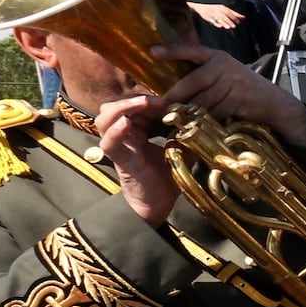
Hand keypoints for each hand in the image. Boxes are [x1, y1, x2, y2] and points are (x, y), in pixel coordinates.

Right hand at [92, 96, 180, 226]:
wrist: (156, 206)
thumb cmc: (165, 180)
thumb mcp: (180, 152)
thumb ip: (185, 135)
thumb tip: (200, 118)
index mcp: (135, 132)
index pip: (134, 107)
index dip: (148, 101)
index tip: (169, 101)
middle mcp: (122, 136)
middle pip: (115, 107)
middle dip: (136, 99)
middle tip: (159, 101)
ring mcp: (118, 146)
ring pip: (105, 118)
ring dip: (124, 107)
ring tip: (144, 104)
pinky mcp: (118, 160)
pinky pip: (109, 142)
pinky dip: (116, 131)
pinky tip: (127, 123)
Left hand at [144, 42, 305, 149]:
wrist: (273, 104)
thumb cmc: (242, 92)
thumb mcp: (224, 78)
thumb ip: (202, 79)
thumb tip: (171, 93)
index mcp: (216, 57)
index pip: (191, 51)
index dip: (172, 51)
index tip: (152, 52)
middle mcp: (224, 66)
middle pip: (192, 82)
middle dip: (173, 96)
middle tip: (157, 107)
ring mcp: (232, 81)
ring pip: (202, 100)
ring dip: (187, 113)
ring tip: (173, 120)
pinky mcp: (239, 98)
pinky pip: (215, 112)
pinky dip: (205, 122)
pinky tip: (197, 127)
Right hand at [190, 0, 244, 31]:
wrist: (201, 4)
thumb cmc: (216, 7)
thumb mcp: (225, 8)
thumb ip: (234, 13)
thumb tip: (244, 18)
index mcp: (221, 7)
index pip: (228, 12)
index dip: (233, 17)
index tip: (238, 22)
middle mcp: (216, 9)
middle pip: (223, 15)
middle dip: (229, 21)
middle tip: (234, 26)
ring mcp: (211, 13)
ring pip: (218, 18)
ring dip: (223, 23)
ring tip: (228, 27)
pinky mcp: (206, 17)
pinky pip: (212, 21)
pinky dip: (216, 23)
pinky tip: (220, 26)